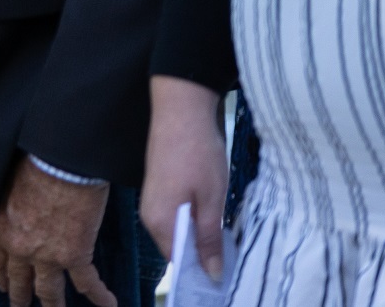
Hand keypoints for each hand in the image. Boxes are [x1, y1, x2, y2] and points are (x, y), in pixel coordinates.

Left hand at [0, 157, 117, 306]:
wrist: (59, 164)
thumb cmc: (33, 164)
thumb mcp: (8, 187)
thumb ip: (11, 207)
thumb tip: (18, 209)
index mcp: (0, 228)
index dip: (0, 274)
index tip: (3, 284)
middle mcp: (20, 248)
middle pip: (19, 280)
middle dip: (20, 296)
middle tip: (20, 305)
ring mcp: (47, 256)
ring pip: (49, 290)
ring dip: (53, 304)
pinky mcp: (75, 256)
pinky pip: (88, 283)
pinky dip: (100, 296)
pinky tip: (108, 304)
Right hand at [141, 76, 226, 283]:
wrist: (180, 110)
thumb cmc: (198, 155)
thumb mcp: (212, 200)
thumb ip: (209, 239)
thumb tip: (212, 274)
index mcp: (159, 222)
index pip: (178, 262)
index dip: (202, 272)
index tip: (228, 275)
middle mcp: (149, 215)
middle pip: (177, 248)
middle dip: (202, 255)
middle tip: (235, 256)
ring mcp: (151, 200)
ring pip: (178, 231)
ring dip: (200, 236)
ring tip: (228, 236)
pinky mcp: (158, 188)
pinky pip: (175, 216)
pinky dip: (193, 220)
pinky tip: (213, 214)